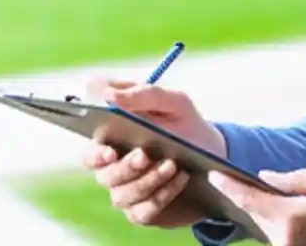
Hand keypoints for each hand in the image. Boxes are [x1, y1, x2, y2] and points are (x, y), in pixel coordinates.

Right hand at [80, 78, 226, 228]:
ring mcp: (129, 192)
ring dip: (147, 180)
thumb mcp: (174, 103)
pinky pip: (144, 211)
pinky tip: (180, 179)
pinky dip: (162, 195)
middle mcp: (115, 170)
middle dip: (124, 167)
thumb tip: (108, 95)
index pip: (91, 152)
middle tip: (144, 155)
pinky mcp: (145, 211)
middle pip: (104, 176)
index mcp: (113, 142)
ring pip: (122, 195)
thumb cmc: (185, 124)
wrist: (215, 154)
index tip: (110, 150)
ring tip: (172, 164)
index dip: (95, 154)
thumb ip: (143, 94)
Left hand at [208, 163, 305, 245]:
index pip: (248, 200)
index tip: (213, 175)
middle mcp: (288, 243)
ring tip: (273, 198)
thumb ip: (291, 178)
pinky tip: (291, 216)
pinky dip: (283, 229)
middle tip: (244, 180)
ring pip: (271, 233)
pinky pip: (285, 242)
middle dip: (253, 200)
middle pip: (258, 219)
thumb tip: (264, 178)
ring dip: (270, 217)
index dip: (228, 186)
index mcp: (290, 219)